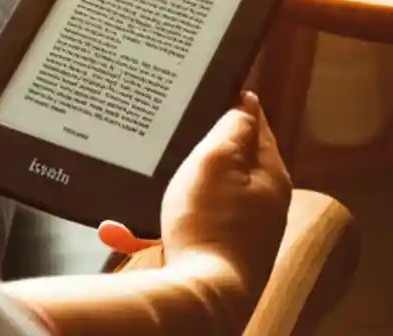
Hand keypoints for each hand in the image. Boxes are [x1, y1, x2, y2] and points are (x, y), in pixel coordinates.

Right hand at [99, 92, 290, 300]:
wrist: (203, 299)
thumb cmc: (210, 227)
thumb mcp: (218, 159)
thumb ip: (234, 127)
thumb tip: (247, 101)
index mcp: (270, 174)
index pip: (256, 125)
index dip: (233, 105)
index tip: (209, 91)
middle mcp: (263, 204)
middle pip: (228, 161)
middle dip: (194, 152)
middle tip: (169, 141)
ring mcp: (242, 231)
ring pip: (201, 197)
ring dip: (168, 193)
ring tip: (138, 190)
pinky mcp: (219, 255)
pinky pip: (185, 230)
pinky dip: (157, 227)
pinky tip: (122, 230)